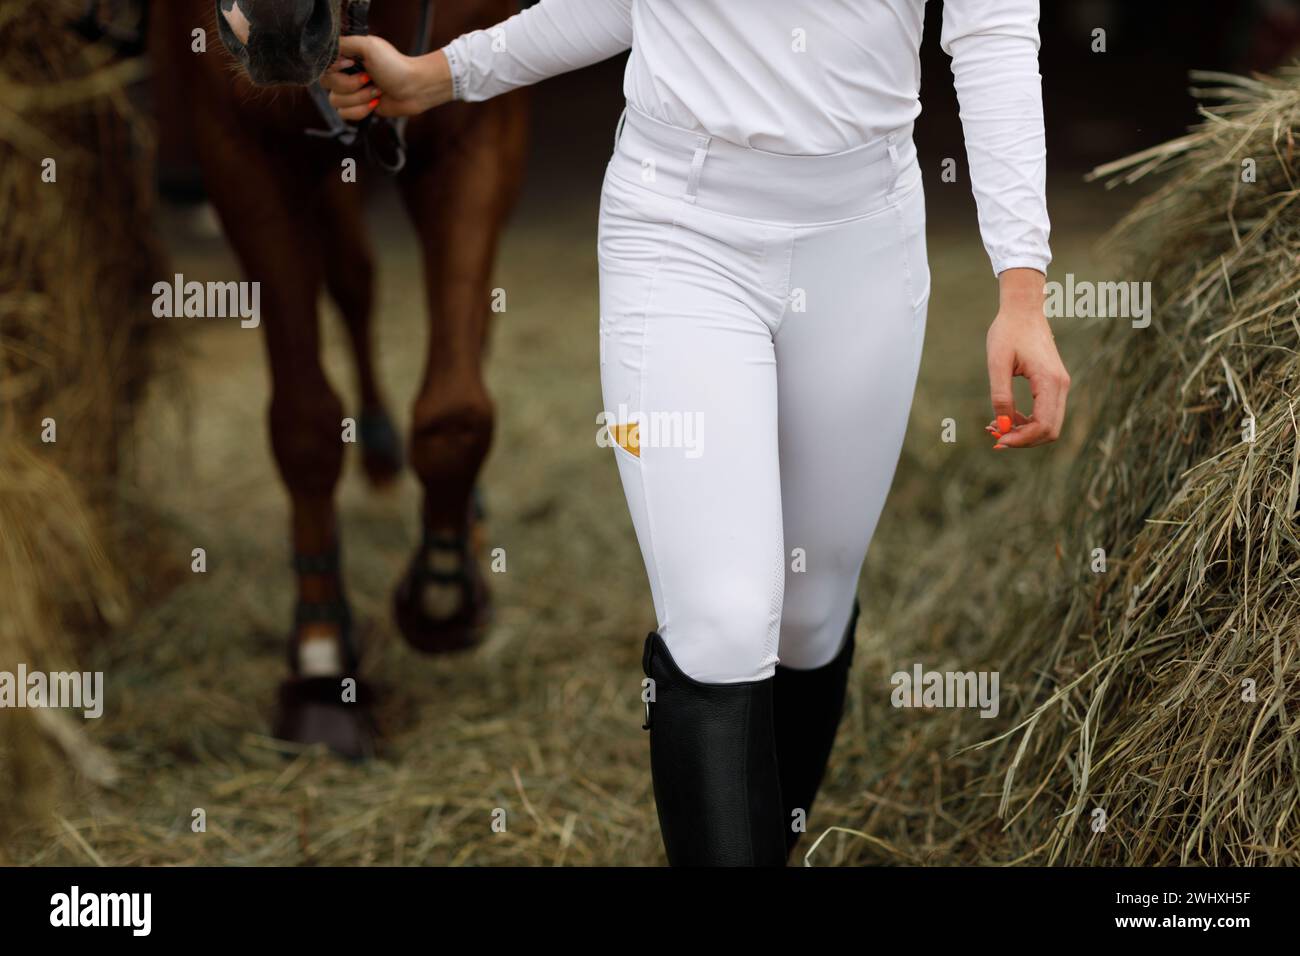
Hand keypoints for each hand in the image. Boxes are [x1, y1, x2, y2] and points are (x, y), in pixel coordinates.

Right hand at [320, 36, 452, 120]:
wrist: (414, 89)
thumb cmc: (395, 65)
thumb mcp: (368, 45)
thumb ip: (343, 43)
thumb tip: (325, 50)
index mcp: (344, 56)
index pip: (322, 64)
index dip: (335, 69)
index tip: (351, 65)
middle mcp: (344, 73)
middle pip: (327, 84)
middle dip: (351, 85)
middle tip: (369, 79)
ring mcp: (349, 92)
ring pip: (335, 101)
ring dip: (359, 98)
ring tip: (376, 91)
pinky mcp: (357, 108)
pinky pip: (344, 114)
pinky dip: (361, 110)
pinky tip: (375, 103)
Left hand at [984, 268, 1069, 449]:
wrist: (1023, 309)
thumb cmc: (1008, 332)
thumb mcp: (997, 364)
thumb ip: (1000, 396)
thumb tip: (1002, 425)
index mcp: (1049, 381)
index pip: (1044, 425)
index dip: (1022, 439)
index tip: (998, 440)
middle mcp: (1060, 386)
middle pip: (1050, 430)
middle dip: (1023, 439)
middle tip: (994, 437)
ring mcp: (1059, 385)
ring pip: (1048, 424)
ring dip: (1023, 432)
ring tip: (995, 426)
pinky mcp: (1053, 384)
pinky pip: (1045, 412)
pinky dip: (1026, 421)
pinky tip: (1004, 417)